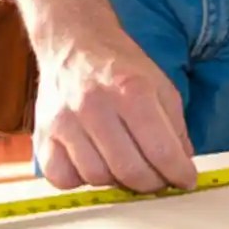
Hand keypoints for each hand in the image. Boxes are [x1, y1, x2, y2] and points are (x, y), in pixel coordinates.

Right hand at [32, 30, 196, 191]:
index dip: (179, 173)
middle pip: (129, 169)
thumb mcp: (160, 86)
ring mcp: (64, 121)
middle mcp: (95, 105)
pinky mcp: (42, 134)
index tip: (186, 181)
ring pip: (97, 177)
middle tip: (159, 179)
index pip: (161, 150)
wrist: (75, 44)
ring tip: (125, 164)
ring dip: (117, 181)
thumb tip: (182, 165)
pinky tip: (93, 163)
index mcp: (132, 90)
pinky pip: (62, 178)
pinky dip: (80, 180)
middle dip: (152, 183)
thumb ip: (175, 127)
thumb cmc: (121, 67)